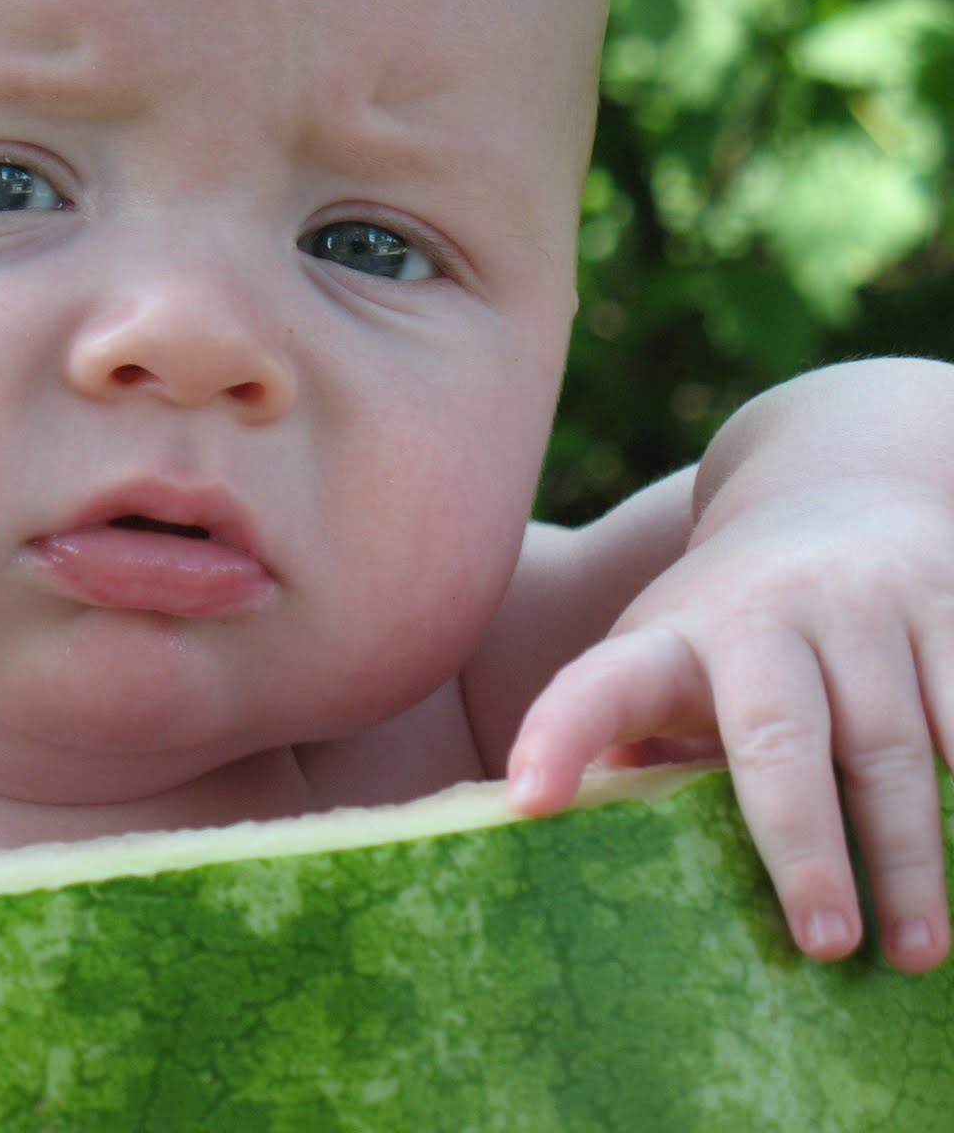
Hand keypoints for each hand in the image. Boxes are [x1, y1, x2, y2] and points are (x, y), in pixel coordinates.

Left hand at [506, 478, 953, 972]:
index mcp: (671, 637)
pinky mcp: (948, 607)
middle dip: (800, 843)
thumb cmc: (730, 624)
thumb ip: (632, 742)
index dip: (558, 737)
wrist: (834, 490)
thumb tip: (582, 846)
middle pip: (778, 736)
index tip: (529, 802)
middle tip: (820, 943)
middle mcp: (763, 615)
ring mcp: (862, 609)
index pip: (601, 685)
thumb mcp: (662, 659)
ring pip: (896, 742)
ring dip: (912, 856)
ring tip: (913, 951)